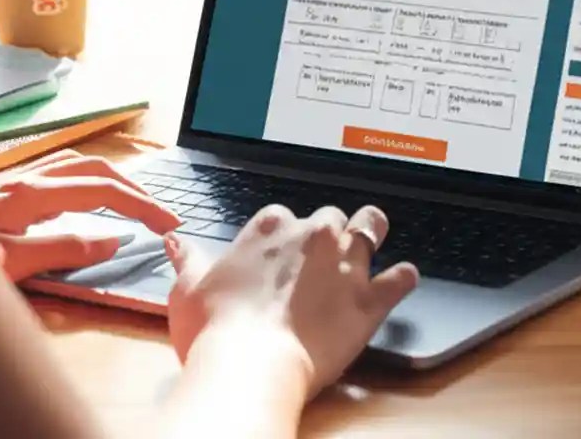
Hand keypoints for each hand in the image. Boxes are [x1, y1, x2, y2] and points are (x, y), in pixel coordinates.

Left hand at [0, 150, 180, 280]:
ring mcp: (13, 181)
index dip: (140, 205)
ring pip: (75, 165)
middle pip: (94, 168)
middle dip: (133, 187)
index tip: (168, 224)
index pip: (101, 189)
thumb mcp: (12, 265)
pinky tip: (86, 197)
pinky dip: (86, 180)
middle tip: (161, 215)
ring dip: (110, 179)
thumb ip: (63, 250)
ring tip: (134, 201)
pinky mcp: (3, 191)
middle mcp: (24, 178)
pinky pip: (58, 173)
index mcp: (30, 193)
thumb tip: (112, 240)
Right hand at [165, 204, 418, 398]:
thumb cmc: (215, 330)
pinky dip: (403, 277)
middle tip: (321, 257)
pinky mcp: (370, 299)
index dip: (283, 235)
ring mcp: (345, 265)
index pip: (282, 216)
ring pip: (372, 227)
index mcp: (268, 229)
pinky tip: (402, 279)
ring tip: (372, 239)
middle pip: (330, 217)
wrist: (250, 363)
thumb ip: (188, 261)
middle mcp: (311, 236)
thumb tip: (176, 243)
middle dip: (328, 233)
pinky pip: (402, 277)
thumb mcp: (188, 289)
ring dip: (372, 231)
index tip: (279, 254)